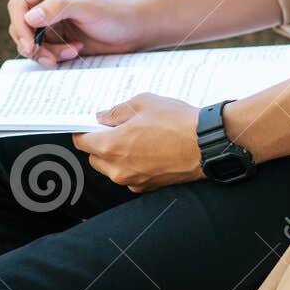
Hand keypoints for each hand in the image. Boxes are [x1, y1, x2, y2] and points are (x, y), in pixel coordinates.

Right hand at [7, 0, 144, 67]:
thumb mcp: (87, 6)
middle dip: (32, 45)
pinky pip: (45, 55)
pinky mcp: (59, 44)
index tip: (30, 44)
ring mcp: (52, 27)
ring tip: (73, 51)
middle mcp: (47, 8)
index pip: (19, 5)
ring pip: (31, 45)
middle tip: (50, 58)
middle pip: (20, 28)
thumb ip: (58, 8)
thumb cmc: (114, 12)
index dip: (19, 25)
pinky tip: (77, 52)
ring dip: (47, 54)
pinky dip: (56, 58)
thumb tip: (29, 17)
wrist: (134, 30)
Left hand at [73, 93, 203, 190]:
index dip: (83, 130)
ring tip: (137, 138)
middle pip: (94, 158)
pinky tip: (149, 150)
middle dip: (100, 143)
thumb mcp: (143, 103)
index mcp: (111, 146)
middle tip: (117, 128)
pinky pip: (130, 176)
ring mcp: (133, 181)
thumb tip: (102, 117)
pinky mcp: (148, 187)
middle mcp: (118, 169)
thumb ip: (116, 111)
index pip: (82, 142)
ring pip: (112, 169)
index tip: (89, 124)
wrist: (207, 144)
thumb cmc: (177, 122)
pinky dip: (133, 165)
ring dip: (116, 155)